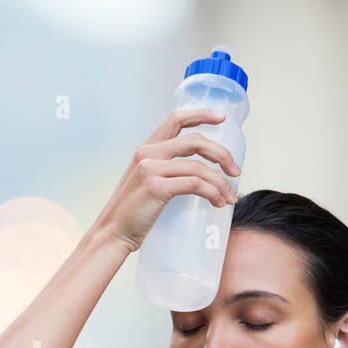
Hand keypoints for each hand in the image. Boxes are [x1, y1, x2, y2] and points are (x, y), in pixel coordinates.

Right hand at [95, 106, 240, 254]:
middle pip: (195, 141)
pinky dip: (212, 192)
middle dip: (221, 154)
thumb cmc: (132, 213)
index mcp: (146, 149)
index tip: (221, 118)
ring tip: (229, 197)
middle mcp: (147, 153)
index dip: (200, 114)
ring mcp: (150, 169)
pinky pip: (195, 184)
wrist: (113, 233)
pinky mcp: (156, 187)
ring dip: (220, 182)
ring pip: (199, 166)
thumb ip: (164, 170)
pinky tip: (217, 202)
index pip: (175, 119)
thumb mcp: (145, 182)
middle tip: (235, 171)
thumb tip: (198, 173)